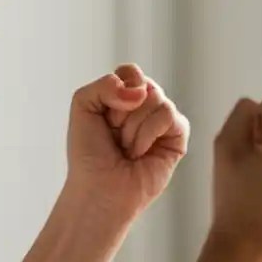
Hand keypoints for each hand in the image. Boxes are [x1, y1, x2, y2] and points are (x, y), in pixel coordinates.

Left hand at [66, 64, 189, 218]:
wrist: (98, 189)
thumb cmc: (89, 154)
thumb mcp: (83, 104)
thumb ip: (105, 83)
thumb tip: (141, 91)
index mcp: (126, 96)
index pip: (131, 72)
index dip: (116, 90)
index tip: (104, 118)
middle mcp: (147, 106)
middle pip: (144, 84)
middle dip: (121, 113)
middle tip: (115, 137)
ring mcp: (164, 121)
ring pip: (157, 99)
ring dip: (133, 128)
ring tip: (127, 149)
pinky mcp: (178, 137)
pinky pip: (169, 116)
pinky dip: (148, 134)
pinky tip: (141, 153)